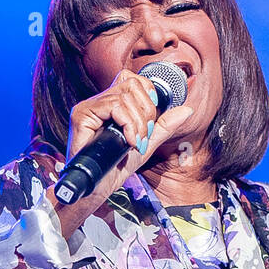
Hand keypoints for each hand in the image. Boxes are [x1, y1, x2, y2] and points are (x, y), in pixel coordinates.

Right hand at [48, 69, 194, 238]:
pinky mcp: (81, 115)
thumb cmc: (116, 167)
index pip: (133, 79)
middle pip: (131, 84)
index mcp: (111, 104)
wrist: (97, 189)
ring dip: (138, 124)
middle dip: (146, 112)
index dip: (148, 95)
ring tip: (135, 143)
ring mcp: (88, 107)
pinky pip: (113, 107)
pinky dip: (128, 124)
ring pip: (125, 97)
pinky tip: (129, 142)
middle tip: (144, 136)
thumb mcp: (146, 144)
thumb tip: (186, 110)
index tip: (150, 122)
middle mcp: (98, 101)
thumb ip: (164, 126)